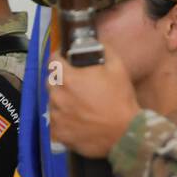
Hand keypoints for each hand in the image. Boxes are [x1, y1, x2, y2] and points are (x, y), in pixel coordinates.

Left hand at [46, 43, 139, 158]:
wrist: (126, 133)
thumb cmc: (121, 99)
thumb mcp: (117, 68)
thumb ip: (104, 50)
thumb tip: (96, 43)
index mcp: (68, 78)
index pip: (52, 61)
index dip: (59, 58)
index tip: (65, 60)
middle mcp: (57, 96)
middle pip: (50, 81)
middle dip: (59, 79)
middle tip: (74, 84)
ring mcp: (56, 116)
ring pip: (52, 102)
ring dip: (61, 100)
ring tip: (77, 104)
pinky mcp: (58, 133)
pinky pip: (54, 122)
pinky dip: (62, 119)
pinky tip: (75, 120)